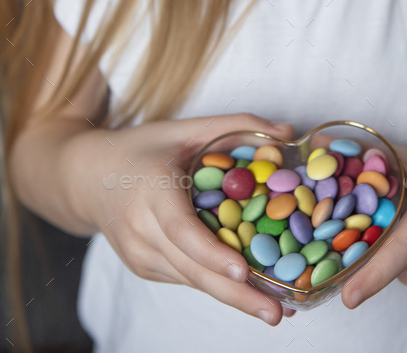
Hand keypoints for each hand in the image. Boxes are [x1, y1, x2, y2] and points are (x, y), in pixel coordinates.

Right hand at [64, 113, 295, 324]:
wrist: (86, 177)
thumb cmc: (141, 149)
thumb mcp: (184, 128)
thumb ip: (236, 126)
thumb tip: (288, 133)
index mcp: (152, 190)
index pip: (182, 229)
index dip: (212, 252)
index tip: (242, 270)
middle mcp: (141, 228)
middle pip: (191, 268)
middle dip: (236, 294)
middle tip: (276, 311)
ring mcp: (139, 253)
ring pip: (190, 280)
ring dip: (231, 297)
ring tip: (273, 308)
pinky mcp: (142, 266)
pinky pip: (184, 277)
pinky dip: (214, 284)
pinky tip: (246, 292)